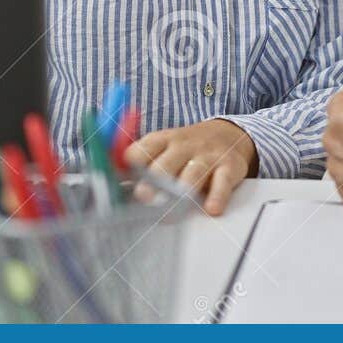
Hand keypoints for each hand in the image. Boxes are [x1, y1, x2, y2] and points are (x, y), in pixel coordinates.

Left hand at [124, 119, 257, 216]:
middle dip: (154, 180)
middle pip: (166, 162)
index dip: (130, 166)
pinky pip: (223, 181)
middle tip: (144, 196)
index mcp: (162, 141)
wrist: (227, 134)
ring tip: (175, 205)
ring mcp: (207, 156)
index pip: (142, 150)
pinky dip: (218, 195)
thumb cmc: (186, 149)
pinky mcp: (228, 167)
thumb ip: (141, 164)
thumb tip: (113, 184)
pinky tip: (211, 208)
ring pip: (194, 171)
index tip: (121, 181)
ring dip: (183, 188)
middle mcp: (184, 146)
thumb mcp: (163, 147)